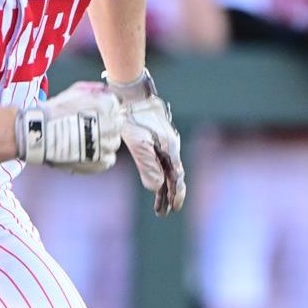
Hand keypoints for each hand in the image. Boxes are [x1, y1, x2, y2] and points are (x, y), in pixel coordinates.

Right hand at [16, 82, 122, 174]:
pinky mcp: (101, 162)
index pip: (116, 105)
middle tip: (90, 127)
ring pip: (114, 142)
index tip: (94, 113)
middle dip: (107, 124)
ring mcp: (107, 145)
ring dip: (104, 141)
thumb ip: (93, 89)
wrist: (39, 134)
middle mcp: (110, 124)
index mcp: (106, 105)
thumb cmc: (54, 112)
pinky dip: (100, 156)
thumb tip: (105, 90)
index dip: (105, 109)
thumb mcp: (73, 91)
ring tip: (86, 141)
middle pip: (118, 124)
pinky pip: (109, 159)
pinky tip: (87, 152)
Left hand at [108, 70, 186, 213]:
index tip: (173, 208)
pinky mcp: (156, 139)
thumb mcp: (138, 143)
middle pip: (173, 176)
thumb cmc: (133, 118)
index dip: (176, 194)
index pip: (176, 177)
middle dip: (169, 195)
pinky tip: (154, 180)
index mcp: (170, 148)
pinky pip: (160, 161)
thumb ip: (148, 165)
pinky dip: (158, 174)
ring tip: (159, 204)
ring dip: (163, 187)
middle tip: (164, 212)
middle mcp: (170, 146)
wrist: (130, 95)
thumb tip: (156, 187)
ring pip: (166, 170)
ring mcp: (164, 143)